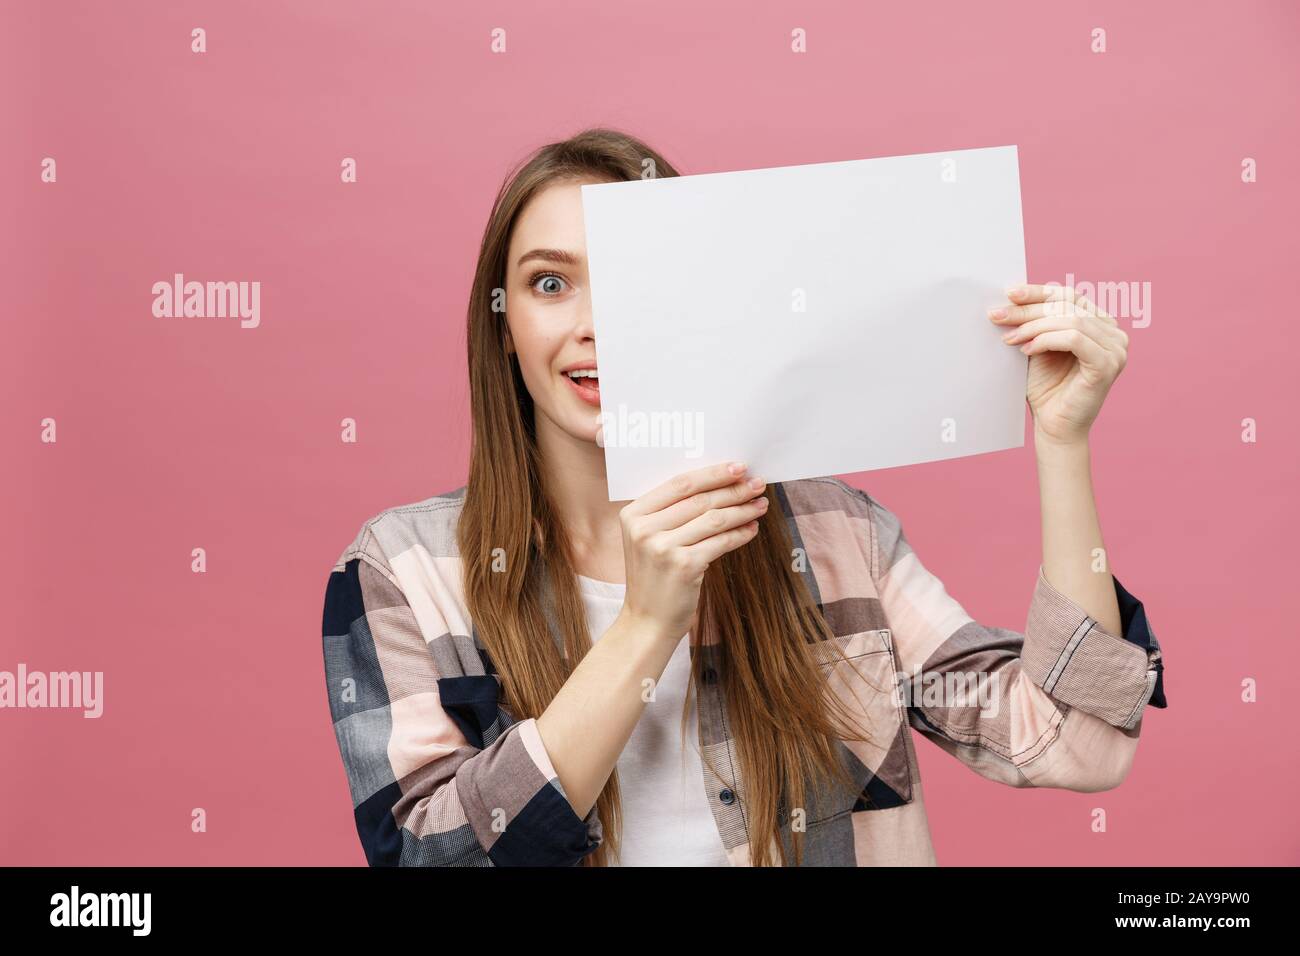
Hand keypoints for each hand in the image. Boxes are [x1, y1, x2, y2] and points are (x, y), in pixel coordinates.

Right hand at [618, 461, 767, 641]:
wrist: (647, 622)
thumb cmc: (654, 578)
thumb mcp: (648, 540)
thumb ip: (670, 513)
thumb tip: (717, 484)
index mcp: (633, 514)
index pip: (679, 484)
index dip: (712, 473)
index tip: (738, 467)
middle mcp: (644, 529)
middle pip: (699, 499)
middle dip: (733, 488)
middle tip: (758, 483)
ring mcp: (663, 548)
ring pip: (714, 519)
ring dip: (742, 509)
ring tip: (761, 504)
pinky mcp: (684, 566)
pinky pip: (721, 542)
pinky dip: (740, 534)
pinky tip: (752, 528)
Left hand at [988, 283, 1129, 445]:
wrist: (1053, 427)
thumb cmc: (1046, 389)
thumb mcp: (1038, 346)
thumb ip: (1036, 322)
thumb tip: (1011, 296)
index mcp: (1101, 324)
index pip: (1069, 296)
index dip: (1038, 292)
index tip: (1009, 293)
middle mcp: (1114, 333)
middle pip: (1068, 305)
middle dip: (1028, 309)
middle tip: (998, 315)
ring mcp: (1116, 349)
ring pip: (1070, 319)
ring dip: (1034, 326)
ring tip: (1010, 338)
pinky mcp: (1108, 364)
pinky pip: (1074, 338)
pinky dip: (1047, 340)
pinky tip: (1027, 350)